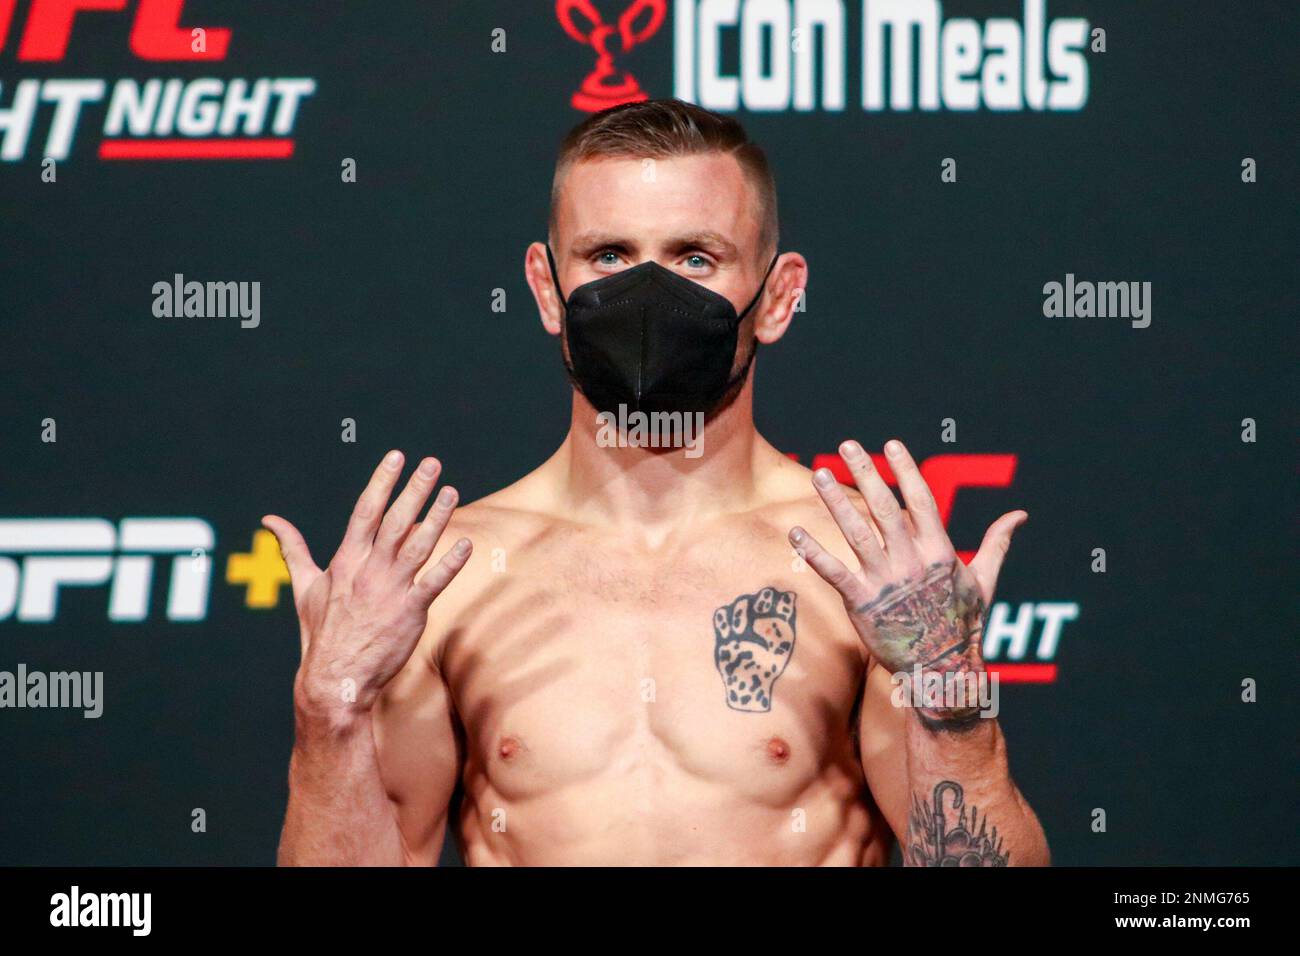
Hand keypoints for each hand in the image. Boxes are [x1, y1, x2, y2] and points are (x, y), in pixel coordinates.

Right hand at [262, 451, 471, 719]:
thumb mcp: (304, 586)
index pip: (366, 510)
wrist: (334, 678)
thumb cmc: (321, 632)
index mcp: (345, 560)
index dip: (382, 481)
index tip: (397, 457)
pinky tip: (467, 544)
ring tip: (451, 491)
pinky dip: (451, 563)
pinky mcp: (409, 613)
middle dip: (415, 489)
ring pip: (418, 545)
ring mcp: (390, 591)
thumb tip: (269, 520)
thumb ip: (292, 548)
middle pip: (395, 520)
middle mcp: (368, 570)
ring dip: (437, 517)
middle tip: (432, 463)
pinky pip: (434, 583)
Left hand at [789, 439, 1024, 674]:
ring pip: (856, 533)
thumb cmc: (962, 624)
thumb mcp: (984, 579)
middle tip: (847, 445)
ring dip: (835, 502)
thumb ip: (997, 543)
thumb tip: (1020, 515)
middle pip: (884, 508)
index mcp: (939, 550)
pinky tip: (794, 533)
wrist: (942, 670)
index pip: (920, 500)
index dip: (906, 470)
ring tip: (819, 475)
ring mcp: (886, 581)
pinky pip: (833, 573)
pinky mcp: (862, 603)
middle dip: (866, 474)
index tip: (891, 444)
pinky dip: (813, 553)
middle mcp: (911, 560)